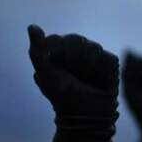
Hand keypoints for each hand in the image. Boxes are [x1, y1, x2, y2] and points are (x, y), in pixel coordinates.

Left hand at [27, 25, 119, 141]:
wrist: (84, 115)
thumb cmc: (62, 97)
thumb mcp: (45, 75)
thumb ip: (38, 52)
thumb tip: (31, 26)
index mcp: (60, 54)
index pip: (56, 39)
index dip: (53, 53)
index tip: (52, 68)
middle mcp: (78, 52)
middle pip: (73, 39)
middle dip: (67, 59)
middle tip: (67, 76)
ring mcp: (95, 56)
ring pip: (89, 46)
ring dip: (81, 64)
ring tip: (80, 80)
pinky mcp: (110, 63)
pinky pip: (103, 56)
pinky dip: (96, 67)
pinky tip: (93, 78)